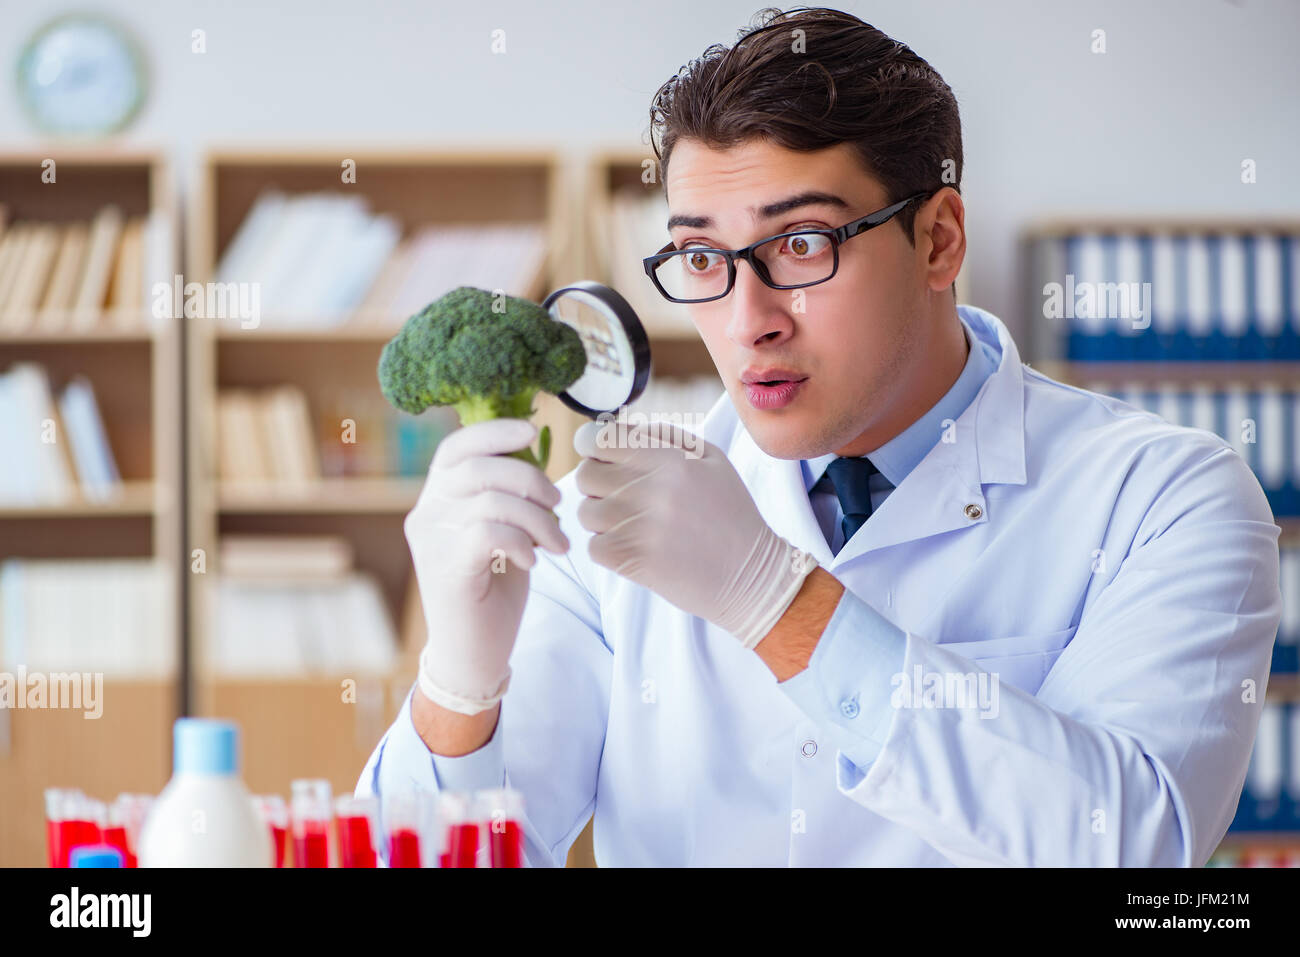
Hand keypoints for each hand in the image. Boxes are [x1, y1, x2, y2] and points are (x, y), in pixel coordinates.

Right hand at [404, 418, 568, 713]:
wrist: (475, 654)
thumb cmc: (494, 591)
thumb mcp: (504, 532)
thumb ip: (508, 496)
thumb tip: (535, 453)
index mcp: (437, 500)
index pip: (456, 447)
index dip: (494, 432)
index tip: (531, 432)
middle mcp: (426, 514)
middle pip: (478, 467)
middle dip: (530, 479)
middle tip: (557, 506)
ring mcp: (432, 541)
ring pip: (490, 500)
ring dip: (537, 518)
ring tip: (556, 543)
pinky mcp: (447, 568)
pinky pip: (489, 532)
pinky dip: (521, 541)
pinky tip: (532, 561)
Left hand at [572, 419, 816, 648]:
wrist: (752, 575)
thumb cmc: (730, 513)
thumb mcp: (712, 460)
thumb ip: (665, 436)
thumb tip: (619, 428)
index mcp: (670, 461)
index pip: (603, 440)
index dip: (593, 445)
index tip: (597, 454)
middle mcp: (651, 490)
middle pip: (586, 475)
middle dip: (596, 482)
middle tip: (617, 492)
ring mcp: (639, 528)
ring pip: (586, 512)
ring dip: (601, 517)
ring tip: (631, 523)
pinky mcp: (632, 561)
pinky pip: (593, 546)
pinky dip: (608, 548)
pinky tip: (636, 547)